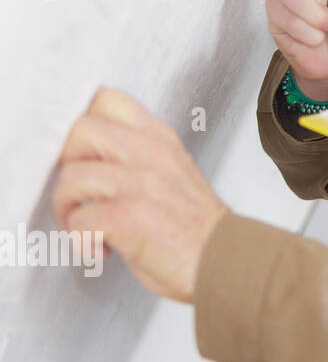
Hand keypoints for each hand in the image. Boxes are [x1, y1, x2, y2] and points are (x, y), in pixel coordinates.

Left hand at [52, 88, 228, 303]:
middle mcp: (152, 156)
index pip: (108, 100)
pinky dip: (82, 242)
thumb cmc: (196, 228)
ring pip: (72, 177)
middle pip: (81, 130)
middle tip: (81, 191)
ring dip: (68, 209)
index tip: (82, 152)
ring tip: (87, 225)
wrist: (227, 262)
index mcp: (161, 141)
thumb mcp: (174, 172)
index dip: (83, 123)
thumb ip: (138, 155)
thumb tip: (89, 156)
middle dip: (68, 164)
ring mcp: (142, 186)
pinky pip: (80, 220)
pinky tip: (101, 248)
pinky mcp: (131, 220)